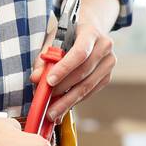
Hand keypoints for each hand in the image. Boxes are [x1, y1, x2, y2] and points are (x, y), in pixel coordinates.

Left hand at [29, 0, 118, 123]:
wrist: (89, 33)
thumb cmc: (68, 36)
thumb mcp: (54, 41)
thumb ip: (44, 59)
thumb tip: (36, 79)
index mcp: (91, 33)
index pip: (80, 53)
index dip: (64, 69)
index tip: (49, 82)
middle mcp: (105, 47)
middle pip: (83, 73)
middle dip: (63, 90)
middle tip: (47, 104)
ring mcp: (109, 63)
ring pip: (87, 86)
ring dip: (68, 101)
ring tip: (53, 112)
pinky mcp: (107, 77)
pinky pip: (90, 92)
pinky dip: (75, 101)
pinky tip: (62, 107)